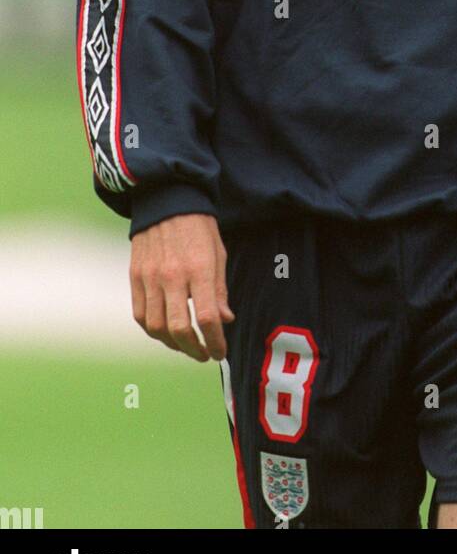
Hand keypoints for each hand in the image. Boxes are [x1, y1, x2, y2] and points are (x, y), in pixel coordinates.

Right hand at [130, 213, 234, 360]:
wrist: (166, 198)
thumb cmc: (199, 226)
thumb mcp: (218, 253)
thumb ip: (219, 289)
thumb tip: (224, 321)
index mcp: (198, 268)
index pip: (206, 317)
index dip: (215, 341)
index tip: (220, 352)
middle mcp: (172, 276)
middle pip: (178, 328)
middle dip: (193, 349)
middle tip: (204, 355)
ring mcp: (149, 277)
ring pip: (156, 327)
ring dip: (172, 344)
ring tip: (186, 345)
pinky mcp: (135, 276)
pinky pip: (140, 314)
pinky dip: (152, 330)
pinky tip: (165, 332)